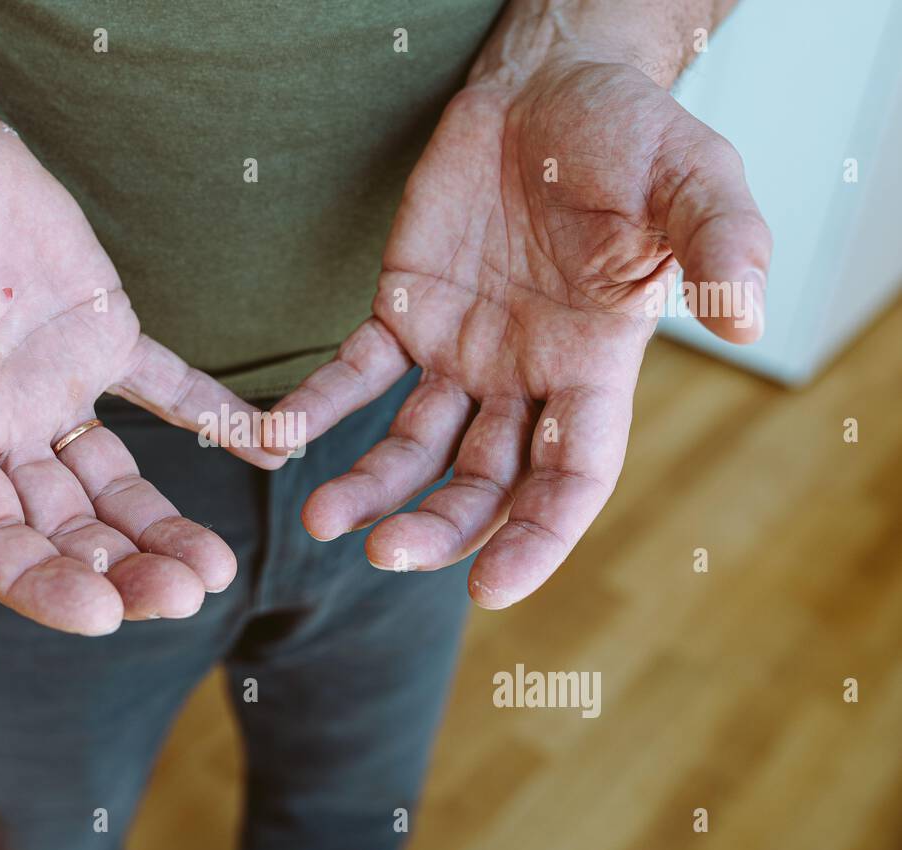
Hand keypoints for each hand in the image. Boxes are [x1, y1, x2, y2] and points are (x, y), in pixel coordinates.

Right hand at [0, 113, 282, 634]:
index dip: (37, 582)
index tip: (101, 615)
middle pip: (62, 530)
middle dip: (121, 570)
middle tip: (190, 595)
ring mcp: (52, 392)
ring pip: (113, 486)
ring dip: (164, 527)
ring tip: (218, 570)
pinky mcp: (101, 340)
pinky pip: (167, 389)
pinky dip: (217, 417)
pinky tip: (272, 447)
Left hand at [265, 57, 770, 608]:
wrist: (550, 84)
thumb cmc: (629, 134)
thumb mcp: (691, 178)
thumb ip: (721, 245)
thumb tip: (748, 324)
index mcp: (595, 367)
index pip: (571, 477)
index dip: (538, 537)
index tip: (492, 588)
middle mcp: (525, 377)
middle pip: (483, 482)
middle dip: (439, 526)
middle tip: (384, 553)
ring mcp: (461, 350)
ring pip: (413, 444)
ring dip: (370, 485)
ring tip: (319, 518)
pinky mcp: (404, 310)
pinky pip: (355, 371)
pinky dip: (318, 404)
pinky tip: (278, 435)